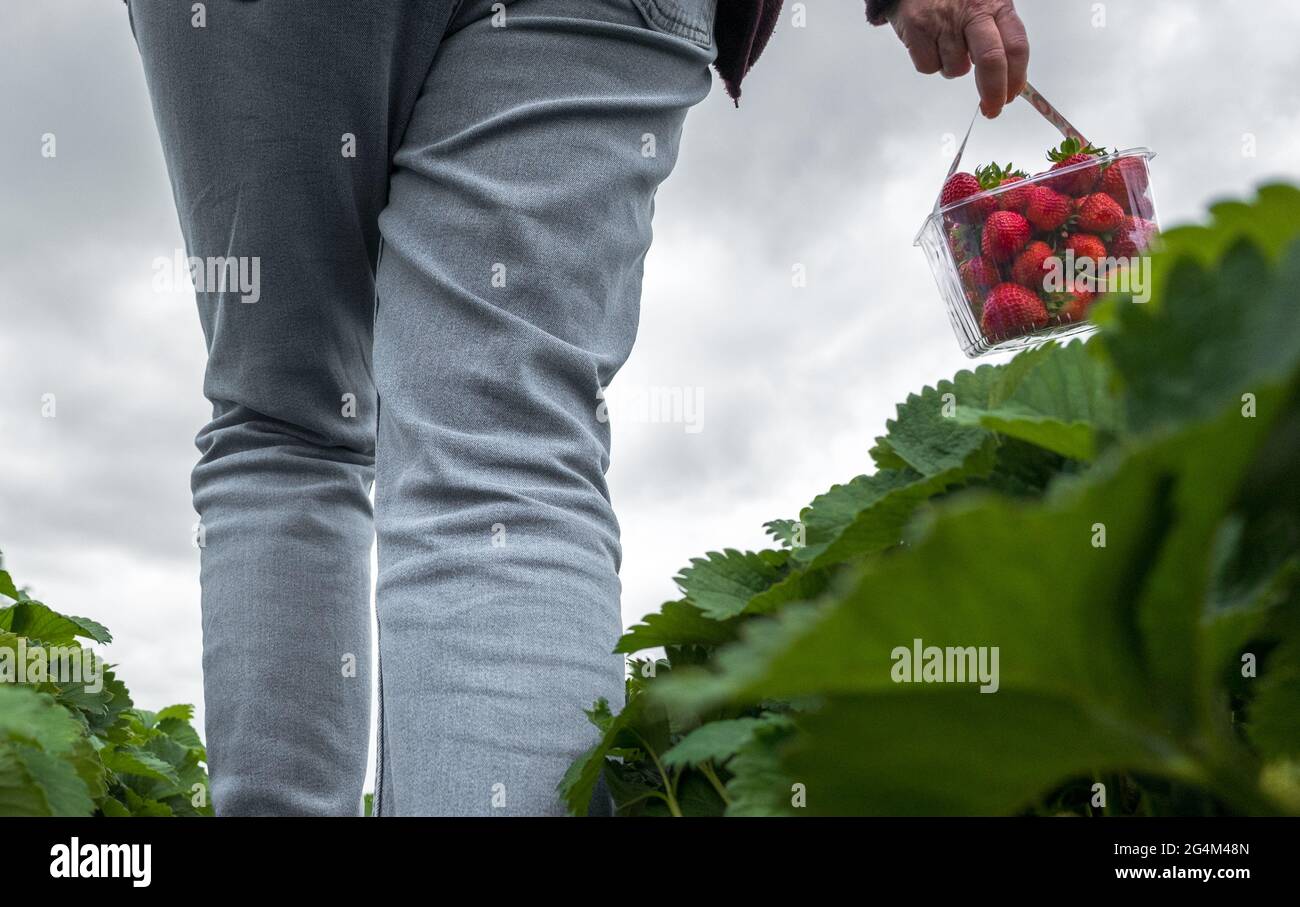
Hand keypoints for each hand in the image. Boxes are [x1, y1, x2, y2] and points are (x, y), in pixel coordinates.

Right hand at [887, 0, 1029, 118]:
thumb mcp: (982, 3)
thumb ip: (995, 33)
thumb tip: (1005, 76)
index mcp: (994, 4)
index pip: (1016, 45)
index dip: (1017, 77)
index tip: (1012, 95)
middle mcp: (971, 12)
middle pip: (991, 61)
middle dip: (993, 92)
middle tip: (991, 108)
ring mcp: (944, 21)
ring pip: (955, 69)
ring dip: (952, 67)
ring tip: (945, 44)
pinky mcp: (918, 29)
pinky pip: (928, 67)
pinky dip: (929, 62)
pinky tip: (928, 41)